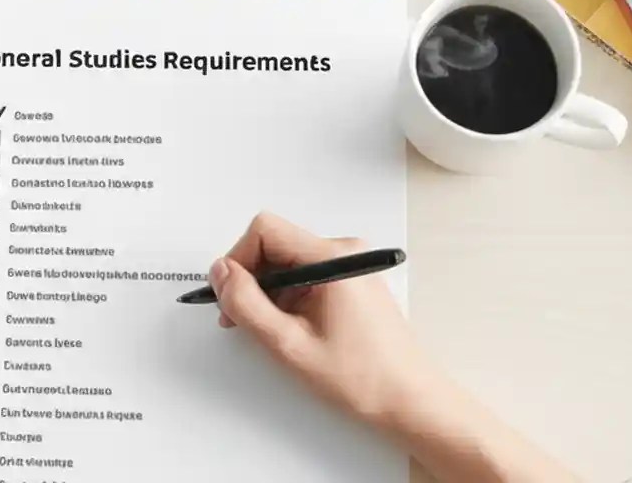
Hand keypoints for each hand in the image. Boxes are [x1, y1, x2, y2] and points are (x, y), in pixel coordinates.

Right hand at [209, 213, 433, 426]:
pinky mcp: (351, 283)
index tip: (229, 292)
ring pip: (287, 263)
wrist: (410, 401)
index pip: (265, 230)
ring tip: (270, 332)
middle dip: (250, 279)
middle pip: (275, 244)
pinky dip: (287, 299)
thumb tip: (221, 272)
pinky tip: (290, 330)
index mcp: (333, 258)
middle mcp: (344, 253)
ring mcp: (349, 267)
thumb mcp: (289, 344)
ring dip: (267, 293)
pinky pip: (305, 277)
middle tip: (240, 319)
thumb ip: (246, 303)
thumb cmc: (363, 378)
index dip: (238, 259)